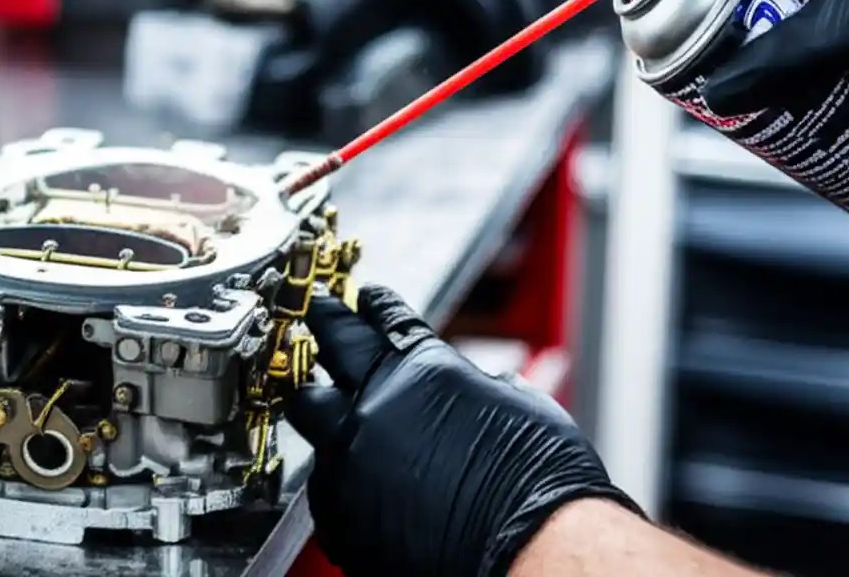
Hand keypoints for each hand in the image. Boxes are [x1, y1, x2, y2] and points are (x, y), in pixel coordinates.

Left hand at [287, 285, 641, 576]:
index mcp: (422, 368)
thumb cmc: (539, 484)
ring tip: (323, 403)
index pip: (384, 318)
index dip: (372, 305)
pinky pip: (322, 482)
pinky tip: (353, 477)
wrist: (529, 550)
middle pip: (330, 346)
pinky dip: (336, 474)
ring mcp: (349, 458)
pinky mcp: (338, 512)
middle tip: (319, 314)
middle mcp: (374, 404)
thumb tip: (471, 384)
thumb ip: (472, 386)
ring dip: (321, 408)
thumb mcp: (517, 405)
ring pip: (309, 415)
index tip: (362, 298)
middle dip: (325, 326)